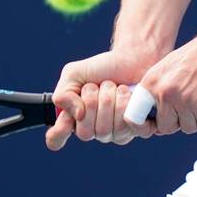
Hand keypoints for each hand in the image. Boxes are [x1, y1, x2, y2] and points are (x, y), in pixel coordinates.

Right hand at [45, 49, 159, 150]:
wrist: (133, 57)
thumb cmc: (103, 68)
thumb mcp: (74, 74)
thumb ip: (64, 94)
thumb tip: (78, 115)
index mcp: (75, 119)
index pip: (57, 139)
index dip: (58, 133)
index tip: (66, 118)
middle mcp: (95, 131)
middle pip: (84, 133)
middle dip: (91, 101)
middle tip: (99, 86)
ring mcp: (117, 134)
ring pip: (106, 130)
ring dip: (110, 99)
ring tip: (116, 87)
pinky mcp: (139, 129)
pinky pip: (129, 128)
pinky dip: (127, 104)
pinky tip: (130, 95)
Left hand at [138, 23, 196, 134]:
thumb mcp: (172, 66)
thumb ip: (161, 88)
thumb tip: (158, 114)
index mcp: (153, 80)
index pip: (136, 115)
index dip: (149, 123)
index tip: (159, 123)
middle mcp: (165, 92)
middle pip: (166, 126)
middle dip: (180, 120)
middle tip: (192, 106)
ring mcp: (184, 100)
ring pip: (188, 127)